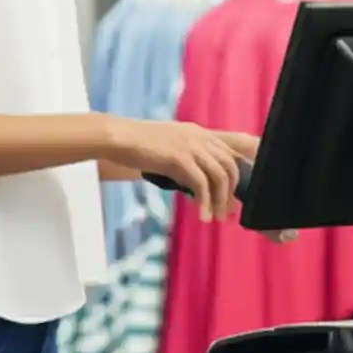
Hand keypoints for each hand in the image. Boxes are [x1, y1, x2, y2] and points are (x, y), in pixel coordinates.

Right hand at [109, 119, 246, 222]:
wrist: (116, 137)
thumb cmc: (136, 146)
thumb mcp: (169, 149)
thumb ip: (186, 162)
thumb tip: (196, 186)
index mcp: (198, 133)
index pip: (229, 155)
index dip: (235, 179)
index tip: (231, 199)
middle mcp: (199, 137)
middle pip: (230, 167)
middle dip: (231, 194)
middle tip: (225, 214)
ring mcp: (190, 146)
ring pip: (220, 176)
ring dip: (221, 201)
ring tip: (215, 218)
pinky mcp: (179, 157)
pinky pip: (201, 184)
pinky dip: (205, 203)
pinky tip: (201, 216)